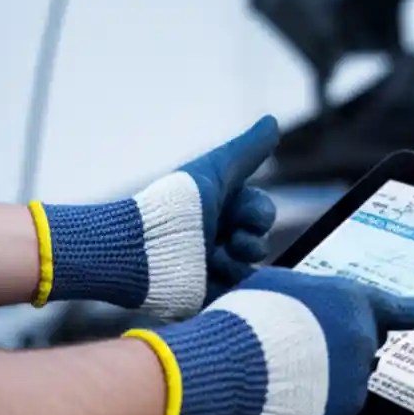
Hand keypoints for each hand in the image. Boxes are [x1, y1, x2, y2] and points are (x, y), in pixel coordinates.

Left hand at [30, 116, 280, 318]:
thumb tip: (273, 121)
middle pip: (260, 241)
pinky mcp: (204, 293)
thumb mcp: (216, 170)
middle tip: (234, 240)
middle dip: (252, 239)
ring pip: (252, 268)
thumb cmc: (174, 205)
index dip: (259, 213)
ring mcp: (212, 267)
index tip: (244, 213)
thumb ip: (249, 149)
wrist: (141, 248)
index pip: (261, 213)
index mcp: (220, 209)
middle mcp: (218, 237)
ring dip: (240, 260)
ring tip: (216, 258)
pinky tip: (211, 274)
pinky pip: (237, 292)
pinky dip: (230, 283)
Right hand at [124, 267, 413, 414]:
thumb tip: (316, 312)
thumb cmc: (245, 319)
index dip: (413, 311)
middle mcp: (363, 346)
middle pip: (360, 351)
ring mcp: (353, 388)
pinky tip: (277, 403)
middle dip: (336, 351)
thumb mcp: (279, 287)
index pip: (396, 310)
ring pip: (341, 387)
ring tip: (276, 376)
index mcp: (354, 305)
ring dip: (319, 383)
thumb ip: (313, 302)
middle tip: (295, 349)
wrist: (229, 367)